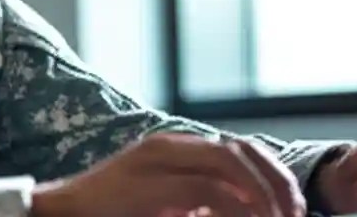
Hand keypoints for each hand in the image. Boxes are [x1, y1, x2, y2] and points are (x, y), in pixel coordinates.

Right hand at [31, 132, 306, 216]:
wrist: (60, 215)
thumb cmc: (111, 216)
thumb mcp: (164, 206)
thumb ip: (199, 202)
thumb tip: (247, 211)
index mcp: (174, 150)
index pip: (238, 148)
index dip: (273, 173)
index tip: (295, 205)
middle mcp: (167, 147)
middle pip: (239, 150)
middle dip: (276, 181)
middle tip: (296, 214)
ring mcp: (155, 162)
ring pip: (227, 163)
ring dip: (261, 194)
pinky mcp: (146, 185)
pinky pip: (203, 191)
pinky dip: (234, 206)